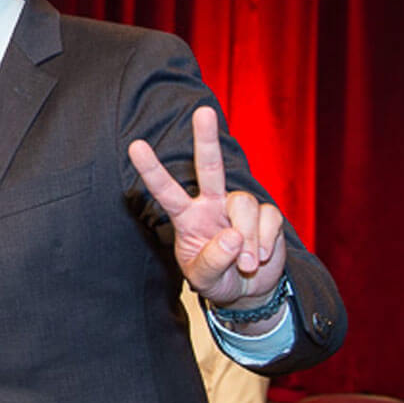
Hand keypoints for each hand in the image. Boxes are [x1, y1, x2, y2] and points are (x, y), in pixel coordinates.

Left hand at [128, 106, 285, 308]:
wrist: (248, 291)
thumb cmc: (217, 279)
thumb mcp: (204, 279)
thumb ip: (212, 260)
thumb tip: (232, 235)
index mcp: (187, 217)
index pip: (166, 191)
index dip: (152, 170)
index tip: (135, 146)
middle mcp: (211, 204)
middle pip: (209, 167)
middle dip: (206, 139)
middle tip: (203, 112)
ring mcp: (238, 207)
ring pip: (243, 203)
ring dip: (248, 239)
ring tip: (246, 264)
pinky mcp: (265, 214)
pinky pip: (268, 218)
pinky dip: (266, 241)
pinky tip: (260, 258)